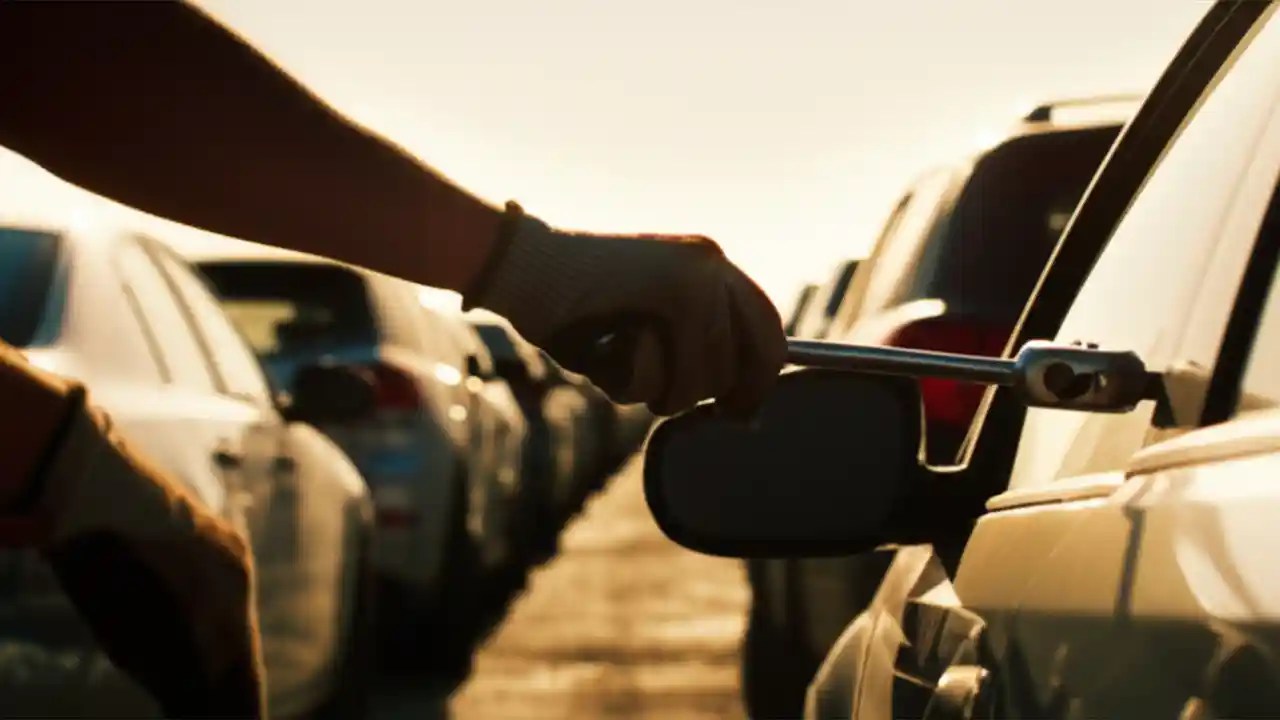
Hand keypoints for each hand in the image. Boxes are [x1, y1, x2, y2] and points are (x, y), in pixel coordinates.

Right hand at [466, 208, 786, 415]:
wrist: (523, 266)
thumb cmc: (575, 304)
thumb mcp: (647, 320)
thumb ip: (695, 350)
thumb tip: (748, 411)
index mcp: (709, 263)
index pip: (768, 329)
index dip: (759, 379)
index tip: (739, 411)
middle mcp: (711, 267)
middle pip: (734, 369)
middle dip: (690, 392)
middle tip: (648, 383)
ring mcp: (694, 282)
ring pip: (701, 382)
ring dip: (653, 388)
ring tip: (616, 353)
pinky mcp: (672, 302)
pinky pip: (667, 381)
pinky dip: (628, 381)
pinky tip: (603, 347)